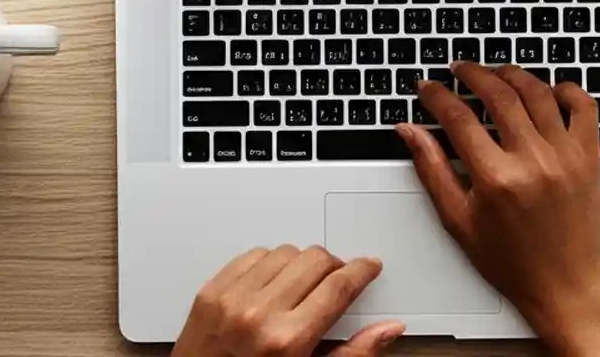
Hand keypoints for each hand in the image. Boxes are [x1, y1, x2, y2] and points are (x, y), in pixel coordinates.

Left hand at [172, 245, 402, 356]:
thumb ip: (353, 353)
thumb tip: (389, 329)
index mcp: (288, 341)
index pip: (338, 287)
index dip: (361, 271)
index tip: (368, 266)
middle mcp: (258, 315)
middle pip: (315, 260)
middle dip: (333, 266)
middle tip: (335, 280)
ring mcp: (231, 300)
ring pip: (286, 252)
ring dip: (300, 264)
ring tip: (301, 286)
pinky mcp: (210, 291)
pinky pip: (253, 255)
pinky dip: (268, 264)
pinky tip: (272, 284)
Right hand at [395, 62, 599, 356]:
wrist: (566, 285)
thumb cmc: (512, 261)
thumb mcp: (458, 221)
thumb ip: (432, 170)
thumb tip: (409, 131)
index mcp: (495, 179)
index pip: (458, 118)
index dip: (437, 96)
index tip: (428, 87)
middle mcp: (532, 161)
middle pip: (498, 94)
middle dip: (472, 74)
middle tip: (459, 69)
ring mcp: (564, 156)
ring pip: (537, 92)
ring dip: (512, 74)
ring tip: (496, 73)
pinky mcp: (589, 157)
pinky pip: (583, 106)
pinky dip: (566, 89)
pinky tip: (548, 89)